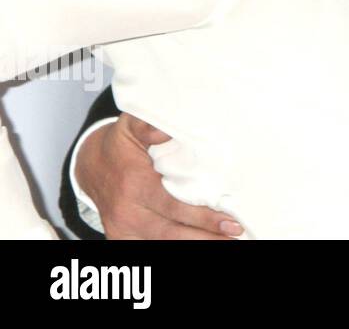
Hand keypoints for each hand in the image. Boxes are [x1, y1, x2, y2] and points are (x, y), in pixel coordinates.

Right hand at [75, 113, 243, 239]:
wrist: (90, 163)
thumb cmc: (120, 143)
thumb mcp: (132, 125)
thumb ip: (149, 124)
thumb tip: (164, 131)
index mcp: (134, 183)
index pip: (173, 207)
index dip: (202, 217)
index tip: (229, 221)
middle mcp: (126, 211)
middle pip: (170, 232)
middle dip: (205, 236)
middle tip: (235, 234)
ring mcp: (121, 228)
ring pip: (161, 243)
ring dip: (194, 244)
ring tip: (224, 241)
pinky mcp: (120, 237)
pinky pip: (148, 247)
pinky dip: (174, 246)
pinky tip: (200, 242)